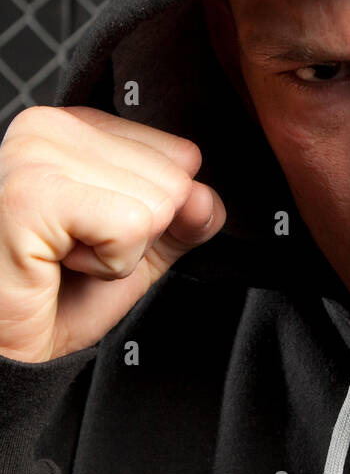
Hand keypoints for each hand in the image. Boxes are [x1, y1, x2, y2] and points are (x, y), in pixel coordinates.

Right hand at [0, 105, 225, 362]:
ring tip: (62, 258)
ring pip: (157, 203)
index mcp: (75, 124)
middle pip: (174, 179)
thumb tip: (206, 199)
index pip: (181, 154)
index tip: (93, 232)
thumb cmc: (56, 297)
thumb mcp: (140, 248)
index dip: (151, 213)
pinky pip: (132, 226)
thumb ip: (185, 218)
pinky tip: (58, 265)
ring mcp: (37, 154)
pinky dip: (108, 265)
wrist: (7, 348)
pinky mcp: (34, 194)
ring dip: (119, 252)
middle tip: (74, 252)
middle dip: (136, 235)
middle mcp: (49, 126)